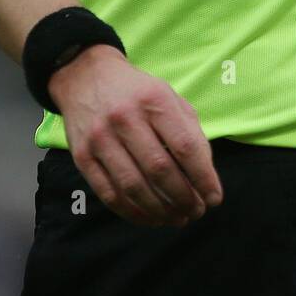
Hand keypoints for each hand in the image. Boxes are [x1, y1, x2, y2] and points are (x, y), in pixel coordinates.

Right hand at [47, 44, 223, 228]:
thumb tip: (205, 176)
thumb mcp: (168, 96)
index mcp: (154, 100)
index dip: (203, 178)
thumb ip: (189, 131)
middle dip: (184, 198)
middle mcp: (125, 117)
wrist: (85, 76)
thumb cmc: (137, 92)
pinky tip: (151, 218)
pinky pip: (109, 194)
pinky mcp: (82, 156)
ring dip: (160, 210)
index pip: (185, 146)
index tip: (214, 198)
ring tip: (177, 218)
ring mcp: (100, 138)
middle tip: (196, 212)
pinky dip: (133, 212)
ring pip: (134, 187)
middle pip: (160, 170)